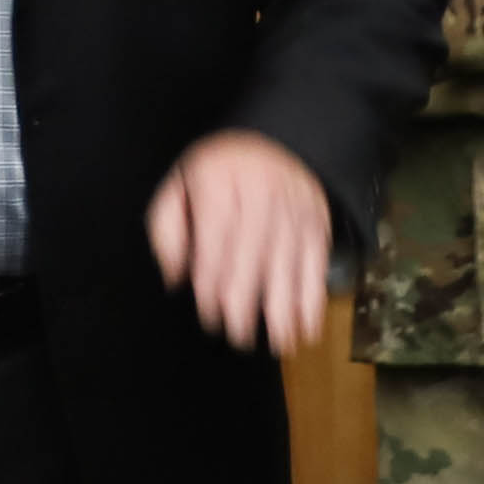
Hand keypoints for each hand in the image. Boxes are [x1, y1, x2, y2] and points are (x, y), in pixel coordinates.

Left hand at [147, 129, 331, 352]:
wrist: (277, 139)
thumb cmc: (222, 172)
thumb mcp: (181, 183)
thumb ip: (168, 228)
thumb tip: (175, 276)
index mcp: (219, 186)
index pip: (215, 240)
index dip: (212, 281)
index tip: (209, 313)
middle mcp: (259, 197)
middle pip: (252, 257)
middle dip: (245, 302)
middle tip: (239, 335)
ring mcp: (292, 211)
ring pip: (287, 265)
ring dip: (284, 309)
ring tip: (278, 343)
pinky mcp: (316, 224)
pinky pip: (316, 264)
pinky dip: (313, 299)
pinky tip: (306, 327)